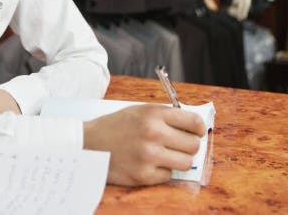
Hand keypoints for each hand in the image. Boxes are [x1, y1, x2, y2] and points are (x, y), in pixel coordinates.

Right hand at [83, 104, 205, 185]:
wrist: (88, 144)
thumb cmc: (115, 127)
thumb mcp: (140, 111)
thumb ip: (164, 116)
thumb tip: (192, 127)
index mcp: (154, 114)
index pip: (193, 122)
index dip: (198, 128)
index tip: (197, 132)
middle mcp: (153, 134)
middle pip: (193, 145)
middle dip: (189, 145)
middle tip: (179, 146)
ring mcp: (149, 156)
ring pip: (185, 163)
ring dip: (178, 160)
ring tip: (166, 156)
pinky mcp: (143, 175)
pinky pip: (168, 176)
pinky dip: (162, 171)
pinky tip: (150, 164)